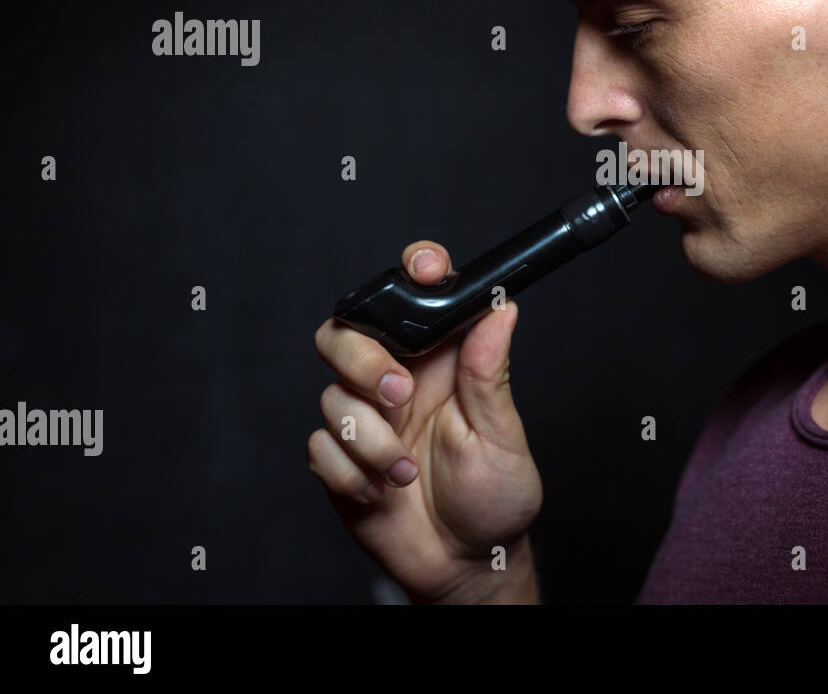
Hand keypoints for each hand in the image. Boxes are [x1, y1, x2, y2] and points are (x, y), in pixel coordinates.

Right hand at [309, 241, 541, 601]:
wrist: (463, 563)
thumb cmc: (494, 499)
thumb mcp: (502, 437)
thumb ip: (492, 375)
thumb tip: (502, 310)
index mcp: (443, 363)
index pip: (418, 296)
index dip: (414, 269)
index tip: (424, 269)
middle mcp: (400, 381)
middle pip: (348, 333)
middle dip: (364, 361)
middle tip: (398, 395)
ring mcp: (366, 419)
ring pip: (331, 394)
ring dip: (368, 438)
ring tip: (404, 471)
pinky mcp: (340, 458)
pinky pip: (319, 446)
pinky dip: (350, 473)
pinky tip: (383, 493)